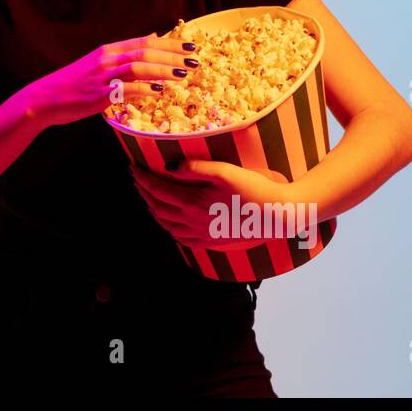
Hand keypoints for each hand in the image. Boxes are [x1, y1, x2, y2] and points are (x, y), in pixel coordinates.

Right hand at [22, 32, 198, 127]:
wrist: (45, 99)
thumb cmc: (74, 84)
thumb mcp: (97, 64)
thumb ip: (122, 56)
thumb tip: (150, 42)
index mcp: (108, 50)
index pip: (144, 41)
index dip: (169, 43)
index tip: (190, 47)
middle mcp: (106, 59)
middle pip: (145, 52)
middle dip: (172, 56)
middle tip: (194, 61)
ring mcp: (102, 77)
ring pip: (138, 67)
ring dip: (163, 70)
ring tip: (182, 75)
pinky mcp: (98, 96)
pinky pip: (125, 90)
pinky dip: (143, 90)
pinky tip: (158, 92)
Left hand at [129, 157, 293, 250]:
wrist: (278, 216)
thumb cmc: (254, 190)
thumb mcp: (225, 171)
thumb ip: (194, 168)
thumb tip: (168, 167)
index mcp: (193, 204)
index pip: (158, 191)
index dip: (143, 179)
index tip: (133, 168)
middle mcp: (193, 224)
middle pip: (158, 209)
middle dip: (143, 193)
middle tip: (136, 179)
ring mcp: (202, 236)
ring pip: (166, 226)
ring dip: (153, 210)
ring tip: (147, 197)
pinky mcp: (212, 243)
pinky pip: (181, 238)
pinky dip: (168, 228)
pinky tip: (169, 222)